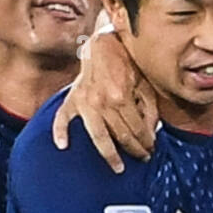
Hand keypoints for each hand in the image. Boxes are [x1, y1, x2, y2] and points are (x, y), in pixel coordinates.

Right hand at [52, 31, 157, 171]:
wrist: (103, 45)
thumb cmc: (126, 64)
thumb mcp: (145, 84)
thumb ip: (149, 109)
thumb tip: (152, 131)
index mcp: (121, 97)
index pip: (137, 129)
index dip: (147, 141)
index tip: (152, 148)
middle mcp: (102, 103)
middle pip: (121, 136)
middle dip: (135, 150)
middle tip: (144, 158)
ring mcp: (84, 103)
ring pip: (98, 137)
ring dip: (109, 155)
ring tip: (118, 167)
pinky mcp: (72, 100)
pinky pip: (61, 119)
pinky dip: (60, 133)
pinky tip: (63, 146)